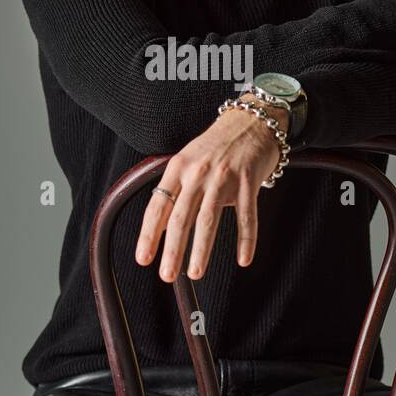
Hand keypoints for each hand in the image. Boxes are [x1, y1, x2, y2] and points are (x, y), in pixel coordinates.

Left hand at [134, 97, 288, 281]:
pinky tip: (243, 259)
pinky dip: (246, 240)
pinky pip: (247, 217)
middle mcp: (199, 173)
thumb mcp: (188, 160)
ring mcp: (224, 178)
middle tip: (167, 274)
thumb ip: (176, 190)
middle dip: (172, 250)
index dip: (149, 234)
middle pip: (180, 217)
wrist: (251, 120)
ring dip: (201, 250)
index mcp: (179, 168)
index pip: (158, 205)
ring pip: (209, 220)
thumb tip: (160, 226)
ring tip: (195, 272)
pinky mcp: (249, 182)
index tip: (143, 257)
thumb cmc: (217, 144)